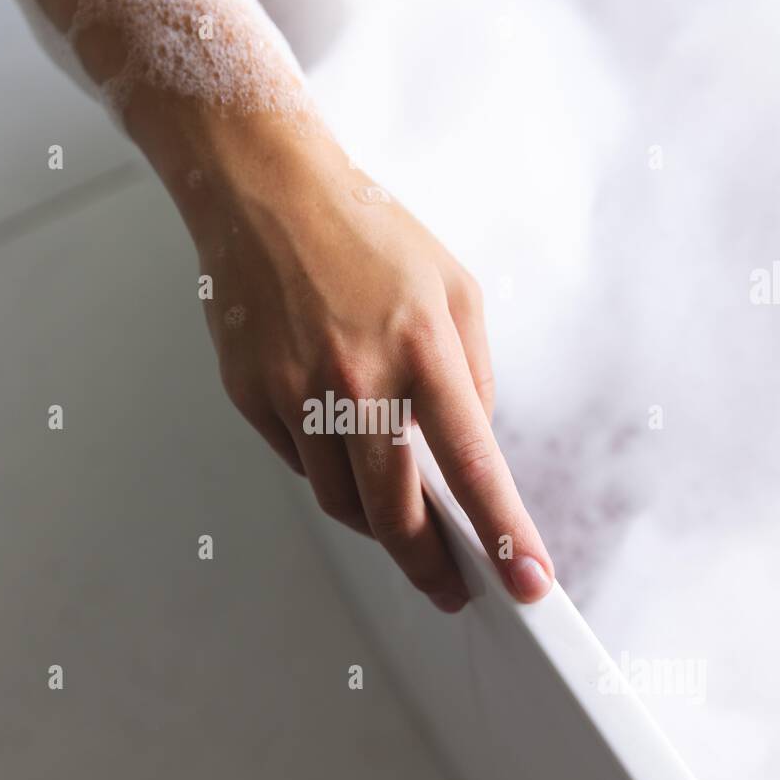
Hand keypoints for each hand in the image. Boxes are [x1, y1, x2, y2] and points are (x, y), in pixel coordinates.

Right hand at [184, 116, 553, 612]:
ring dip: (377, 522)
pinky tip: (340, 442)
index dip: (502, 534)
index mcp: (422, 345)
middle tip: (450, 587)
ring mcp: (296, 391)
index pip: (472, 464)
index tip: (525, 582)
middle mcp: (357, 376)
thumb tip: (467, 452)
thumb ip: (472, 375)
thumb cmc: (365, 235)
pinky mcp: (253, 398)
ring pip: (342, 501)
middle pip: (395, 511)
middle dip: (428, 565)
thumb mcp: (454, 289)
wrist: (264, 191)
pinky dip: (329, 470)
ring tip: (401, 517)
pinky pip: (299, 465)